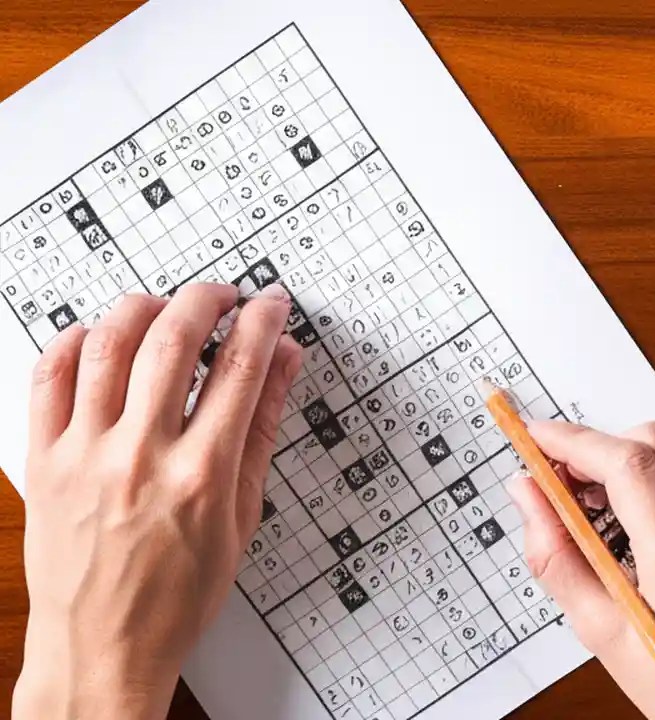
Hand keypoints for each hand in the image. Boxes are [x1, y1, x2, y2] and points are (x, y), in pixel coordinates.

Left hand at [13, 284, 301, 719]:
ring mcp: (85, 455)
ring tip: (165, 304)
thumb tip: (281, 366)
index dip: (261, 321)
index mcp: (201, 475)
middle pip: (174, 341)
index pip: (239, 368)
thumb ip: (260, 430)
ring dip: (143, 306)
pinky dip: (75, 341)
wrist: (103, 648)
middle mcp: (141, 457)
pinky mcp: (44, 461)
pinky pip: (50, 377)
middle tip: (222, 293)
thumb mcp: (241, 517)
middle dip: (206, 299)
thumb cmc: (176, 597)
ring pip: (110, 345)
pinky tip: (100, 336)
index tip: (270, 304)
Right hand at [508, 421, 654, 719]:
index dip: (573, 440)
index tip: (537, 437)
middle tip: (561, 476)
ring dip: (631, 456)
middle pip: (653, 439)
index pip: (625, 465)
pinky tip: (644, 513)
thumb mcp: (606, 636)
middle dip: (599, 445)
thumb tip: (528, 493)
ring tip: (598, 498)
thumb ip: (557, 557)